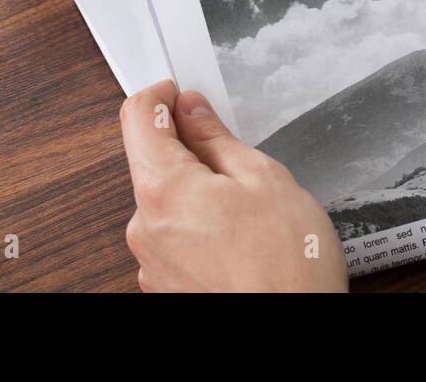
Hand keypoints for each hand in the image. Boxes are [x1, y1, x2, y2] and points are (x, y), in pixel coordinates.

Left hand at [119, 80, 347, 291]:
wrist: (288, 335)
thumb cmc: (286, 264)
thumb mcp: (264, 178)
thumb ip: (217, 139)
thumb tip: (193, 112)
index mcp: (163, 189)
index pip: (137, 116)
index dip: (160, 94)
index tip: (180, 91)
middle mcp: (144, 226)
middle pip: (150, 161)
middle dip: (186, 147)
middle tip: (236, 153)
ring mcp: (151, 261)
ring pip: (164, 201)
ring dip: (195, 190)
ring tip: (248, 207)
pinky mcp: (164, 285)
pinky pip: (172, 236)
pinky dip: (197, 225)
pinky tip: (238, 237)